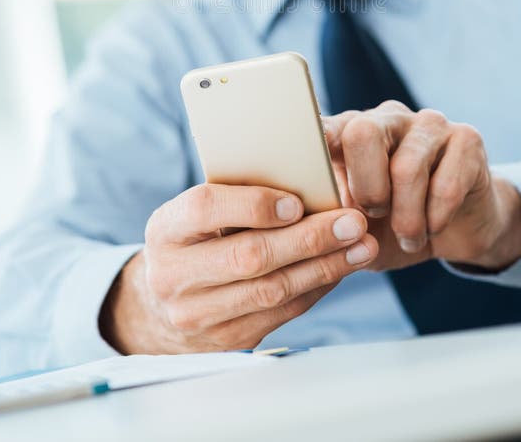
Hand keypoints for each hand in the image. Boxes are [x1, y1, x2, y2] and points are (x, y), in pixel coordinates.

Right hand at [99, 183, 377, 353]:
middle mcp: (173, 274)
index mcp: (166, 228)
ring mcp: (197, 314)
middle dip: (309, 238)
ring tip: (360, 246)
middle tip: (352, 221)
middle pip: (249, 256)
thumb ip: (238, 195)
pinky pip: (281, 314)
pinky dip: (316, 288)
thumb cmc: (194, 240)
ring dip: (325, 267)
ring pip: (271, 290)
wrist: (160, 303)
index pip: (207, 208)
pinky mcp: (225, 341)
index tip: (298, 202)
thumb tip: (306, 179)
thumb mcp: (199, 212)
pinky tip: (339, 268)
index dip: (254, 205)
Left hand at [323, 102, 520, 272]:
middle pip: (363, 132)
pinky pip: (445, 186)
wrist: (459, 230)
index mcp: (352, 131)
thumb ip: (331, 218)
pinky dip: (435, 219)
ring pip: (406, 167)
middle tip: (374, 216)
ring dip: (405, 218)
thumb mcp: (357, 229)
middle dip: (366, 187)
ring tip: (408, 237)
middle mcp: (388, 117)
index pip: (325, 124)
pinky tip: (434, 227)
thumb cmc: (395, 228)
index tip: (300, 157)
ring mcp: (429, 123)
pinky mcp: (467, 139)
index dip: (311, 137)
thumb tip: (307, 219)